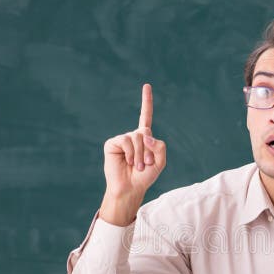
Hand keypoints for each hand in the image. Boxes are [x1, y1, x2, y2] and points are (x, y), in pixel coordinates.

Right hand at [99, 83, 166, 225]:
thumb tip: (145, 134)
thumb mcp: (160, 162)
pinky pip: (126, 141)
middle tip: (146, 164)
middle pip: (146, 132)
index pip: (146, 116)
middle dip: (149, 150)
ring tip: (137, 166)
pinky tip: (128, 162)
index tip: (146, 86)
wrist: (131, 188)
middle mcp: (133, 136)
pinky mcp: (112, 143)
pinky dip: (130, 153)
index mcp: (144, 138)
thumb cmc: (145, 176)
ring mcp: (122, 139)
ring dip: (140, 154)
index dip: (146, 101)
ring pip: (136, 137)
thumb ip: (159, 146)